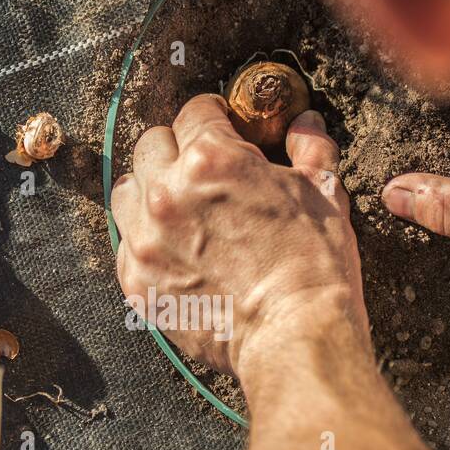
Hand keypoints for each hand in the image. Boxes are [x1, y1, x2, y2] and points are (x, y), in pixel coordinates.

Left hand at [112, 95, 367, 380]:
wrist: (295, 337)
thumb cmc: (315, 265)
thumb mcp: (323, 193)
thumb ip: (309, 150)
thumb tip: (305, 124)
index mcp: (211, 158)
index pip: (195, 112)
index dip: (215, 118)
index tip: (222, 130)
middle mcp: (166, 193)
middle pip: (151, 145)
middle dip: (177, 151)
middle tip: (201, 172)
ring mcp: (145, 241)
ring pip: (127, 192)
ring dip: (150, 191)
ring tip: (179, 210)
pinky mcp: (137, 282)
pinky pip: (126, 244)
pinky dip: (146, 242)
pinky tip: (175, 251)